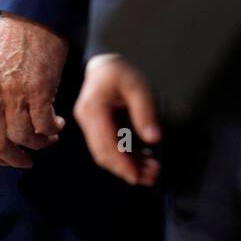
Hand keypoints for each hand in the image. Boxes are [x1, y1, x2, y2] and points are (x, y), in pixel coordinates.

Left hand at [0, 14, 67, 168]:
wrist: (30, 19)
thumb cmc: (11, 44)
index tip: (7, 159)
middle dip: (15, 159)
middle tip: (28, 159)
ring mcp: (13, 93)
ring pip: (24, 138)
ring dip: (39, 143)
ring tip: (48, 135)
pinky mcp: (37, 90)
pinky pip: (44, 125)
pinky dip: (53, 130)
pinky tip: (58, 122)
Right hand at [74, 56, 160, 186]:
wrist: (104, 63)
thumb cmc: (119, 71)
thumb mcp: (137, 86)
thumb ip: (145, 111)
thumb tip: (153, 138)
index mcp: (93, 108)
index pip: (105, 144)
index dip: (122, 164)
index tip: (139, 177)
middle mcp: (87, 119)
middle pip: (104, 154)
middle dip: (128, 169)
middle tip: (153, 175)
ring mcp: (90, 124)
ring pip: (106, 154)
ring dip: (128, 166)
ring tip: (152, 170)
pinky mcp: (96, 128)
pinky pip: (109, 148)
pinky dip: (126, 157)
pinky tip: (144, 159)